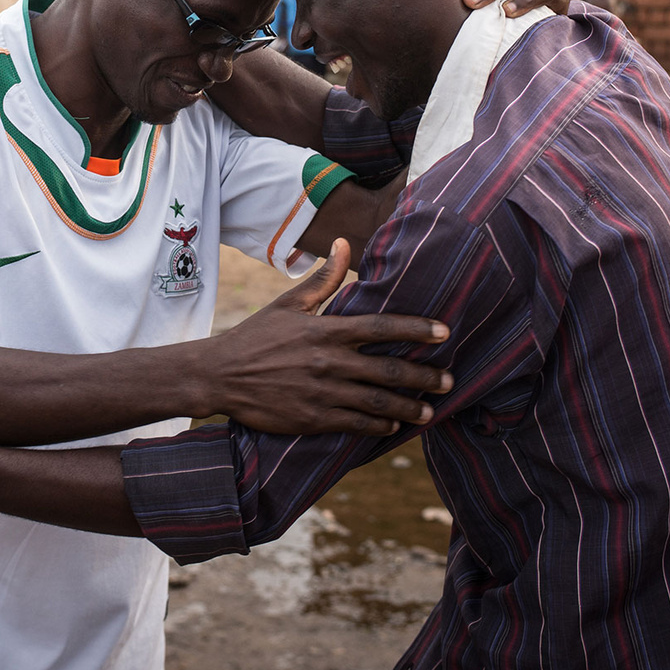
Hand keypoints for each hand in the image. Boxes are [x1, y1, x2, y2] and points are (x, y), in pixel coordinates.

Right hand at [202, 239, 451, 436]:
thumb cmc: (256, 336)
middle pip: (389, 370)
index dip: (417, 329)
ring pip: (378, 403)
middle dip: (425, 377)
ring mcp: (323, 393)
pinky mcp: (313, 418)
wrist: (219, 376)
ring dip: (409, 408)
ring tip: (431, 411)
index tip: (444, 332)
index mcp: (326, 330)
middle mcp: (329, 362)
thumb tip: (343, 243)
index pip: (382, 327)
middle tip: (450, 381)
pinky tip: (394, 426)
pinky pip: (356, 424)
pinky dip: (379, 426)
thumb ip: (322, 279)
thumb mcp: (287, 304)